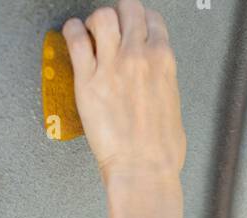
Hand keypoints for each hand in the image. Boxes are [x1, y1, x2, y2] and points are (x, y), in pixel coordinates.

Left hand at [62, 2, 186, 186]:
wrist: (144, 172)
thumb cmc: (161, 152)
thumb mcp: (174, 106)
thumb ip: (163, 82)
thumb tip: (156, 77)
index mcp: (163, 61)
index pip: (152, 19)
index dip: (140, 21)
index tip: (133, 28)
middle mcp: (139, 57)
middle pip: (127, 9)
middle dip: (119, 16)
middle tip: (113, 30)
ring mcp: (112, 66)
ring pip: (102, 16)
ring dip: (96, 22)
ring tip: (93, 36)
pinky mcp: (88, 80)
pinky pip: (75, 38)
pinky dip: (72, 31)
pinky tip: (74, 38)